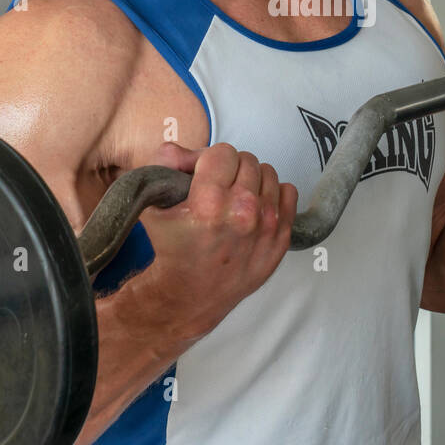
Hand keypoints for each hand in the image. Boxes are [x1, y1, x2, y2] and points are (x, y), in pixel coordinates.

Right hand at [138, 141, 296, 339]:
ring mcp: (266, 226)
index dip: (209, 159)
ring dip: (252, 179)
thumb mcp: (156, 206)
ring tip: (237, 196)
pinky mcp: (282, 238)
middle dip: (230, 168)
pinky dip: (273, 194)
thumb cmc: (174, 249)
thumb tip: (178, 150)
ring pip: (269, 173)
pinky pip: (289, 192)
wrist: (191, 294)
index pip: (222, 152)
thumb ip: (164, 167)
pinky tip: (256, 206)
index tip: (203, 173)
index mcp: (210, 203)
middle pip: (247, 160)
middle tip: (219, 185)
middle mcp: (243, 212)